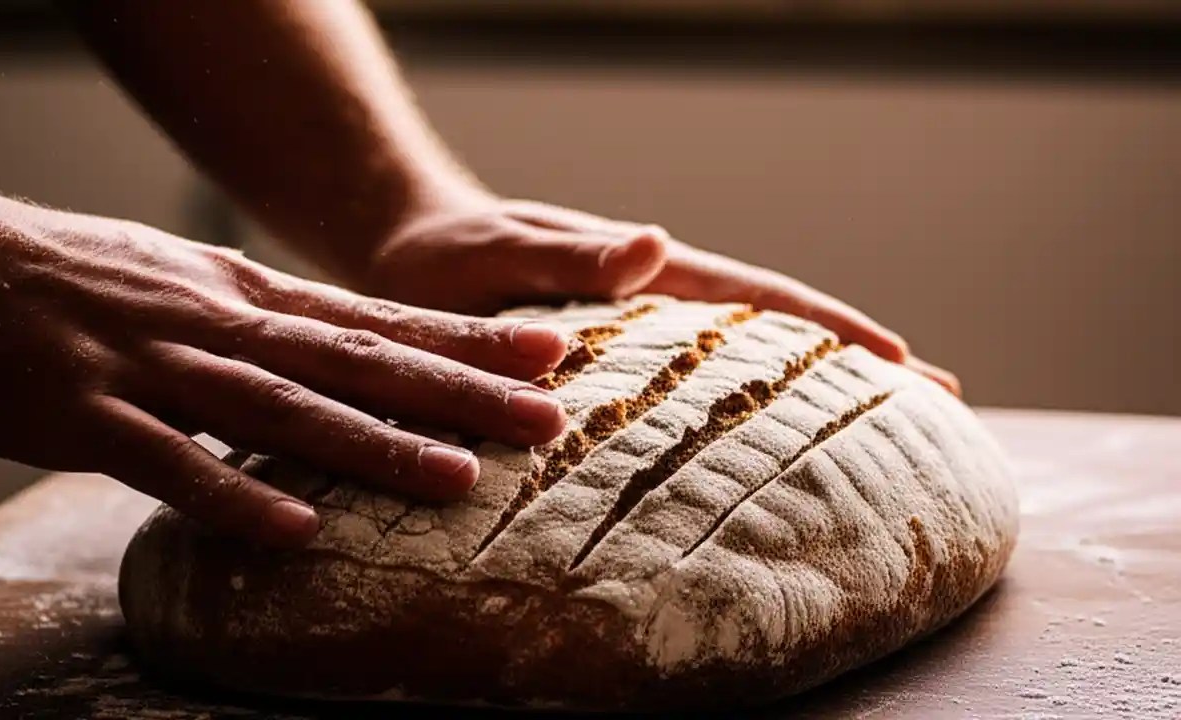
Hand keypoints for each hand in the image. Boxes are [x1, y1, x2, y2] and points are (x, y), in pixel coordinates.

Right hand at [0, 181, 570, 547]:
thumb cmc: (68, 279)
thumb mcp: (186, 282)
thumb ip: (260, 319)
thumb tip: (334, 351)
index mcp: (243, 294)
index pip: (375, 317)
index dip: (466, 337)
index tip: (547, 350)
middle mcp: (219, 326)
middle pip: (358, 361)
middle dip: (458, 392)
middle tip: (545, 418)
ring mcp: (156, 371)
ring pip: (285, 411)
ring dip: (375, 446)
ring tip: (458, 477)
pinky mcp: (87, 419)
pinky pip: (171, 466)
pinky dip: (235, 496)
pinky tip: (297, 533)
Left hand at [363, 195, 960, 395]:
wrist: (406, 253)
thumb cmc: (450, 253)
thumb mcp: (502, 249)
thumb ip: (570, 254)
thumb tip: (653, 249)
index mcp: (648, 276)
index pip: (761, 298)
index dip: (836, 331)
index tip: (911, 364)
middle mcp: (656, 302)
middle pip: (777, 331)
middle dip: (858, 366)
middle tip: (944, 407)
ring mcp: (639, 333)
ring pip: (744, 363)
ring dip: (814, 393)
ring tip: (887, 435)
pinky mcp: (610, 361)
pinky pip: (691, 390)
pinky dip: (743, 413)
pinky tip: (764, 451)